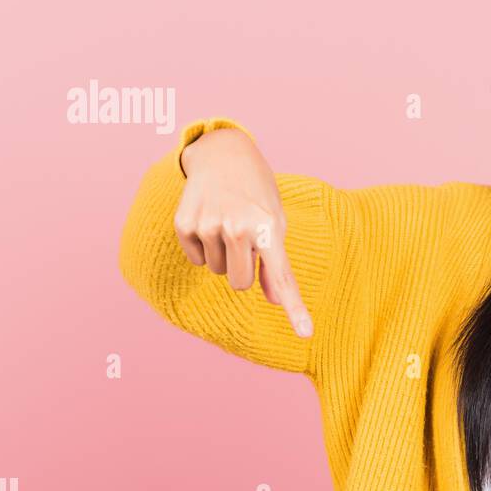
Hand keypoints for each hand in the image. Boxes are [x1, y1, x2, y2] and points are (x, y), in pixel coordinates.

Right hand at [175, 128, 313, 336]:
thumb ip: (276, 266)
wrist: (223, 155)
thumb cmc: (257, 195)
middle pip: (240, 283)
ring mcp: (208, 226)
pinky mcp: (184, 225)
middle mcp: (238, 228)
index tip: (307, 334)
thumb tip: (276, 302)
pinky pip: (196, 259)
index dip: (295, 309)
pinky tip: (209, 219)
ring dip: (224, 254)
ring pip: (218, 271)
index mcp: (268, 229)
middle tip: (245, 238)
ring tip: (227, 221)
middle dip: (244, 269)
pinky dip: (203, 246)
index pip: (284, 277)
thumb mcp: (275, 224)